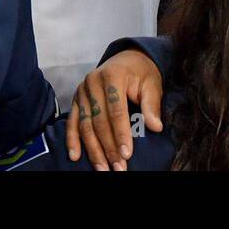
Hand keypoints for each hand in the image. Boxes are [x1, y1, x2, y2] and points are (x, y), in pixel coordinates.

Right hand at [66, 49, 162, 169]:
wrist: (127, 59)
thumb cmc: (141, 73)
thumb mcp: (152, 85)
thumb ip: (152, 105)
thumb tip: (156, 127)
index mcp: (113, 76)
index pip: (116, 110)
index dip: (121, 134)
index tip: (126, 154)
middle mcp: (93, 82)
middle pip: (99, 121)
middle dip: (108, 147)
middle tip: (118, 168)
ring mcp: (82, 90)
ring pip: (85, 125)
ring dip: (93, 150)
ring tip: (102, 169)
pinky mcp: (76, 99)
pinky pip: (72, 121)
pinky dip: (72, 140)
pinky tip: (75, 156)